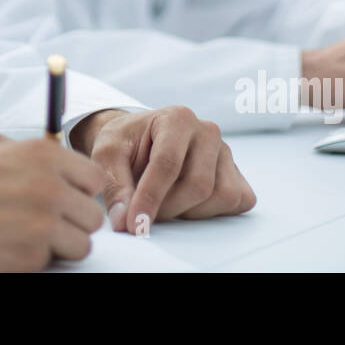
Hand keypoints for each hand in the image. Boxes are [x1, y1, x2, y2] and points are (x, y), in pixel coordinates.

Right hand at [0, 133, 105, 270]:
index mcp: (44, 157)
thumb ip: (33, 152)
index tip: (67, 198)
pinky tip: (7, 247)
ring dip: (60, 246)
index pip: (96, 179)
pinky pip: (49, 264)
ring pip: (80, 246)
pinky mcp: (27, 261)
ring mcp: (40, 228)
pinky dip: (32, 260)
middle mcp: (49, 190)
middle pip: (93, 217)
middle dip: (73, 221)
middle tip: (47, 222)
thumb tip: (60, 161)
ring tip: (29, 238)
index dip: (82, 191)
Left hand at [75, 106, 255, 234]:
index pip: (168, 164)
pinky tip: (187, 204)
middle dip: (168, 208)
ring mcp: (226, 152)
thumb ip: (114, 187)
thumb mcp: (106, 155)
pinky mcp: (236, 173)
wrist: (141, 140)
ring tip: (165, 202)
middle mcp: (207, 131)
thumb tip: (124, 222)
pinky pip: (238, 200)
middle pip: (198, 185)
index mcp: (177, 118)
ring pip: (222, 196)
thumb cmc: (126, 144)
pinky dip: (213, 212)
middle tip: (144, 212)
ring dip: (190, 212)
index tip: (135, 225)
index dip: (150, 198)